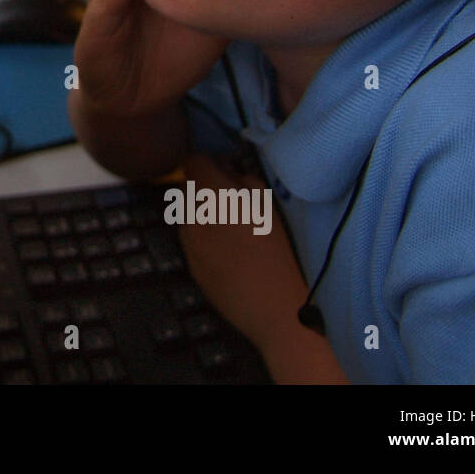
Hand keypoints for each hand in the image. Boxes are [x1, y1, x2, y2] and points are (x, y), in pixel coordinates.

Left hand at [176, 151, 346, 382]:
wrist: (280, 312)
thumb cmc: (285, 254)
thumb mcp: (272, 205)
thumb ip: (246, 181)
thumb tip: (230, 170)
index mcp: (214, 197)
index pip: (194, 161)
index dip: (211, 163)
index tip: (229, 171)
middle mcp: (193, 217)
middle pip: (189, 189)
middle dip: (208, 189)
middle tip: (237, 201)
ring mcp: (189, 245)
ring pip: (189, 216)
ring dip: (206, 215)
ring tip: (237, 231)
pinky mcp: (192, 269)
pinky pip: (193, 242)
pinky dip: (207, 240)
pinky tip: (233, 255)